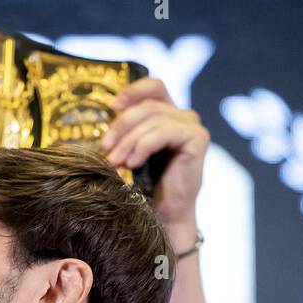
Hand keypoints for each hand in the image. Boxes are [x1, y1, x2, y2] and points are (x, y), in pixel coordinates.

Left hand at [103, 77, 209, 235]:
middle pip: (148, 105)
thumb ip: (126, 129)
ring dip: (129, 140)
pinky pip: (164, 132)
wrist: (164, 215)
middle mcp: (184, 116)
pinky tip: (132, 163)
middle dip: (122, 125)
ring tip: (116, 161)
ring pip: (154, 119)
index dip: (133, 90)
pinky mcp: (198, 139)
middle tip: (106, 147)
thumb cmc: (145, 186)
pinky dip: (143, 146)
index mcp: (168, 113)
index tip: (112, 107)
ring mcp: (193, 127)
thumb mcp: (130, 150)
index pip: (153, 86)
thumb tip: (104, 112)